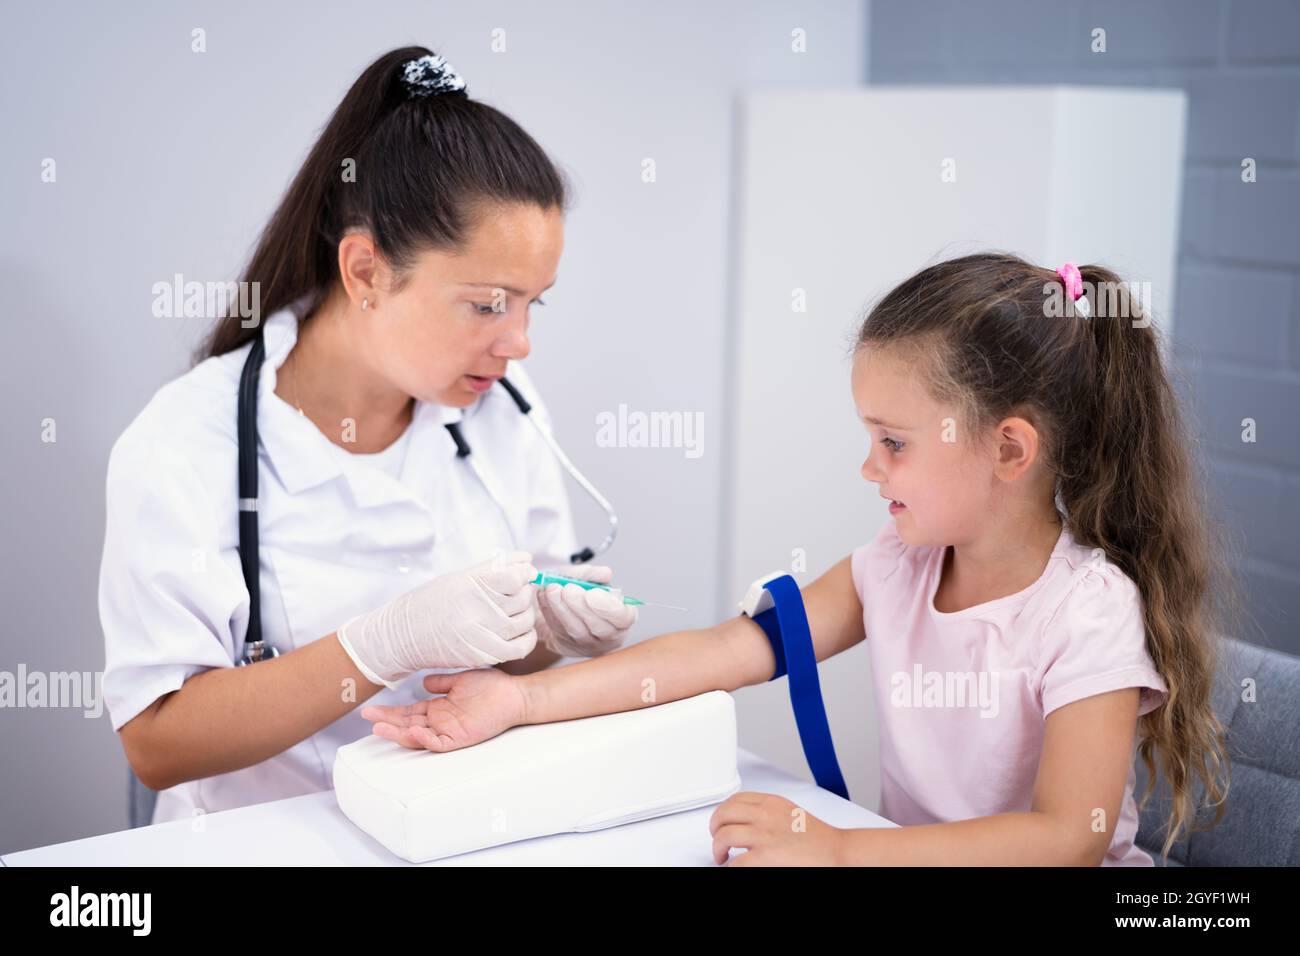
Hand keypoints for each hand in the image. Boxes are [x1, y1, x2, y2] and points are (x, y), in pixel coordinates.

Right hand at [337, 551, 538, 688]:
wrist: (402, 636)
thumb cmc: (430, 602)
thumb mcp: (458, 577)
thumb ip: (492, 567)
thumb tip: (525, 558)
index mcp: (470, 587)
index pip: (514, 577)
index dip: (526, 572)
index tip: (526, 571)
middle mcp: (476, 611)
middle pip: (521, 599)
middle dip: (526, 591)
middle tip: (520, 590)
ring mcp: (480, 636)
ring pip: (524, 621)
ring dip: (527, 613)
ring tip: (517, 609)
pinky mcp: (481, 656)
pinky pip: (519, 648)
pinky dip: (527, 638)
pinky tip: (521, 630)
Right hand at [359, 668, 526, 751]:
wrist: (514, 694)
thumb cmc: (491, 687)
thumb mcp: (460, 679)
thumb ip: (441, 682)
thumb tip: (422, 681)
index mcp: (438, 709)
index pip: (408, 713)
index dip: (389, 714)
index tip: (370, 711)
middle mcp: (440, 722)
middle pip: (407, 725)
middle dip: (387, 723)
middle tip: (367, 719)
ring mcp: (449, 731)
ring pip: (418, 737)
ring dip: (399, 734)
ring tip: (380, 729)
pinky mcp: (461, 738)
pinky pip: (439, 743)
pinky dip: (425, 739)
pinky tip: (413, 731)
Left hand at [535, 564, 636, 657]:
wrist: (560, 602)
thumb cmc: (581, 590)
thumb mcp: (587, 577)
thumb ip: (595, 574)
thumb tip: (605, 574)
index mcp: (622, 618)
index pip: (623, 618)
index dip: (607, 607)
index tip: (592, 593)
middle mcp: (608, 636)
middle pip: (598, 628)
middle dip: (581, 607)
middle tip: (568, 589)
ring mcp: (587, 645)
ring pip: (576, 631)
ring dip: (562, 609)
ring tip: (553, 589)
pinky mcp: (567, 647)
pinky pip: (558, 631)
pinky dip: (549, 612)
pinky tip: (544, 595)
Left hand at [709, 792, 845, 865]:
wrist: (837, 851)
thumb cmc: (819, 838)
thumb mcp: (790, 813)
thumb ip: (770, 813)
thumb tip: (750, 822)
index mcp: (772, 802)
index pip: (735, 799)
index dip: (724, 811)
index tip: (723, 821)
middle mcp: (765, 814)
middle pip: (724, 813)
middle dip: (714, 826)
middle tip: (716, 838)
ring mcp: (764, 834)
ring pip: (724, 834)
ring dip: (717, 847)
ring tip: (721, 856)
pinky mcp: (766, 855)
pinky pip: (736, 861)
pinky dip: (730, 866)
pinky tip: (733, 868)